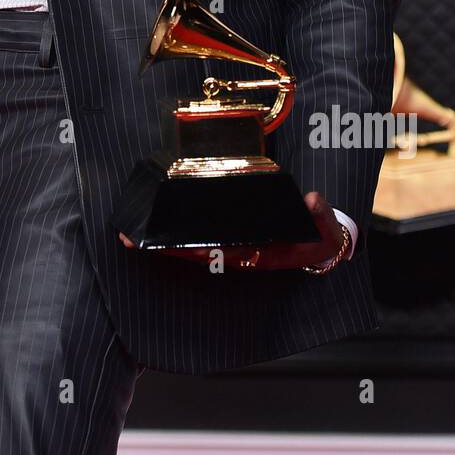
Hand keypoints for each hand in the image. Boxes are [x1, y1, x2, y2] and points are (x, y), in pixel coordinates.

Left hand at [118, 190, 344, 269]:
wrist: (320, 248)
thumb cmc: (318, 239)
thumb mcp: (325, 230)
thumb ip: (321, 216)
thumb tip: (314, 200)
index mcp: (257, 254)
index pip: (218, 252)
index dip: (191, 250)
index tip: (168, 246)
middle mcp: (239, 254)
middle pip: (194, 253)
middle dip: (162, 248)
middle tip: (129, 241)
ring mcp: (232, 249)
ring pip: (192, 249)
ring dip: (162, 244)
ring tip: (130, 235)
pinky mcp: (230, 241)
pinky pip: (199, 240)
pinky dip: (176, 236)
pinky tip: (156, 229)